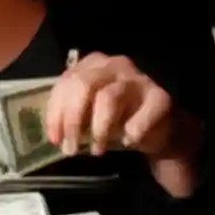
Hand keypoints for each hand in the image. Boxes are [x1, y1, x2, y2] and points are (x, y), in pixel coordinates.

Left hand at [43, 52, 196, 159]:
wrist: (158, 127)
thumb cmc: (116, 117)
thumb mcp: (89, 113)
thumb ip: (71, 115)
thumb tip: (55, 135)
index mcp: (92, 64)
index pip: (66, 82)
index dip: (56, 112)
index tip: (55, 139)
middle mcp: (114, 65)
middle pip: (84, 85)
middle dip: (72, 119)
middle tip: (70, 148)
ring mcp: (138, 79)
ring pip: (109, 98)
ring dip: (99, 129)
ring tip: (96, 150)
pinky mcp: (160, 97)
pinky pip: (144, 112)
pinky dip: (133, 130)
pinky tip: (128, 141)